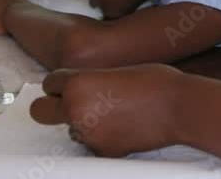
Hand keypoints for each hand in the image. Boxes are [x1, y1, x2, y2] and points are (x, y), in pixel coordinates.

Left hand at [30, 64, 183, 156]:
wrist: (180, 107)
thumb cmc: (155, 81)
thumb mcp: (116, 68)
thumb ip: (91, 79)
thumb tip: (80, 87)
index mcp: (78, 82)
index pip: (49, 83)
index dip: (61, 83)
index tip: (71, 84)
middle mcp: (76, 109)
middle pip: (40, 111)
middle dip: (50, 106)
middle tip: (67, 104)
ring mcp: (87, 133)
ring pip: (69, 129)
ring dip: (83, 123)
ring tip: (114, 113)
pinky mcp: (101, 151)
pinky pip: (91, 143)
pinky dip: (103, 137)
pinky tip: (124, 126)